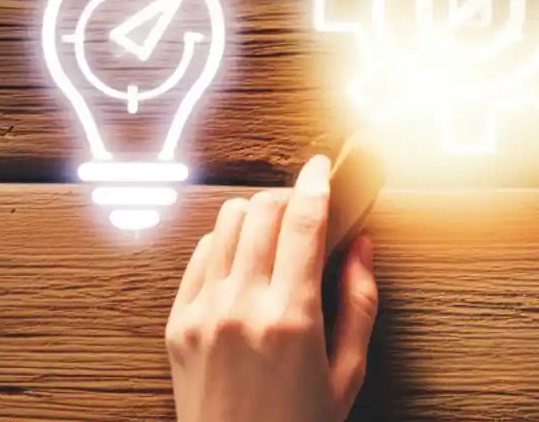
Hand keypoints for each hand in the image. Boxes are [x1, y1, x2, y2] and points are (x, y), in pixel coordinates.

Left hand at [165, 156, 379, 421]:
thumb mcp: (348, 373)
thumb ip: (360, 302)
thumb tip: (361, 245)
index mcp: (291, 319)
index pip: (303, 222)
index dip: (317, 182)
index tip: (325, 165)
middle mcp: (241, 307)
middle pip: (262, 209)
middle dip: (290, 196)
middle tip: (308, 208)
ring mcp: (203, 314)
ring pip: (226, 223)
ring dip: (257, 216)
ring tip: (277, 236)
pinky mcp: (177, 324)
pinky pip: (200, 255)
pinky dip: (226, 244)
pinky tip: (246, 262)